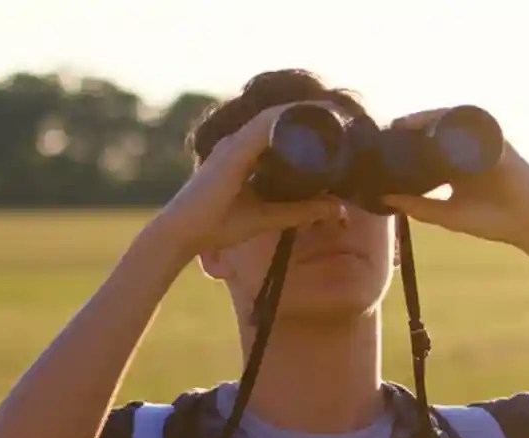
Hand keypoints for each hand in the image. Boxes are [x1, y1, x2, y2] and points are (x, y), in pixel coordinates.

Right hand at [148, 102, 344, 259]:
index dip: (308, 124)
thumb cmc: (218, 225)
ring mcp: (236, 143)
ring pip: (276, 116)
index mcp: (246, 154)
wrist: (184, 233)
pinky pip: (265, 125)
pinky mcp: (234, 150)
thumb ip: (301, 211)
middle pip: (280, 118)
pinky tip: (310, 114)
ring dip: (305, 111)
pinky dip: (288, 118)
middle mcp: (240, 142)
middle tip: (344, 118)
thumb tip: (337, 208)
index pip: (281, 129)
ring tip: (335, 113)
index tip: (339, 128)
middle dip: (312, 115)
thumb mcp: (270, 217)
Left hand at [381, 109, 528, 261]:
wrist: (528, 224)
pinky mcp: (498, 141)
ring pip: (454, 123)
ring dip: (432, 119)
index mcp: (456, 166)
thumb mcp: (447, 215)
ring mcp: (483, 144)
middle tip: (392, 127)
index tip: (385, 140)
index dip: (408, 140)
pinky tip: (438, 122)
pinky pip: (476, 126)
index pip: (428, 145)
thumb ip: (418, 207)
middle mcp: (468, 150)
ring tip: (409, 122)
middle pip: (438, 129)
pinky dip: (457, 121)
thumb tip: (385, 198)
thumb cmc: (492, 220)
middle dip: (416, 124)